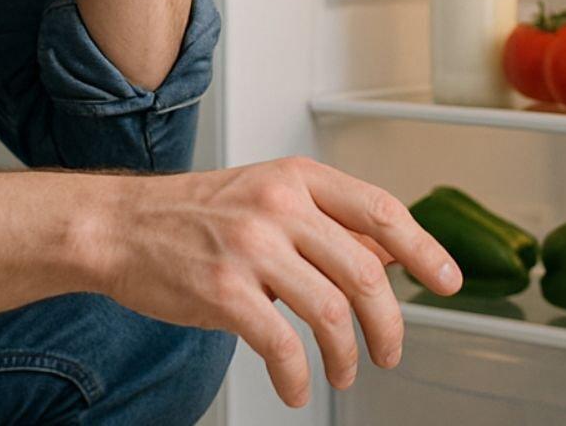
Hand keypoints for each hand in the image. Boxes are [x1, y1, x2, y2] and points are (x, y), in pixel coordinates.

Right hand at [93, 157, 462, 407]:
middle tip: (390, 350)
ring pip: (330, 311)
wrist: (119, 227)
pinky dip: (299, 375)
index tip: (446, 280)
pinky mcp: (223, 290)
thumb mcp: (268, 197)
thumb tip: (391, 252)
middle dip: (388, 322)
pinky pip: (282, 344)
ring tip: (342, 372)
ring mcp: (250, 247)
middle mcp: (278, 207)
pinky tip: (297, 386)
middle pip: (364, 270)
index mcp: (297, 179)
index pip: (381, 211)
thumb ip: (328, 223)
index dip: (423, 249)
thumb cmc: (193, 214)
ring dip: (346, 355)